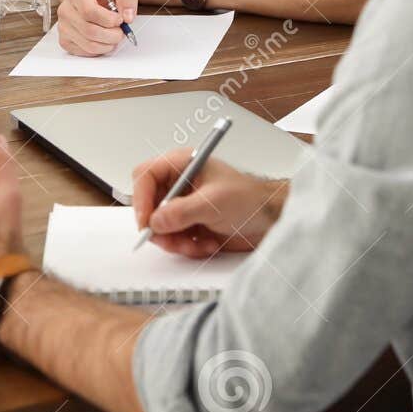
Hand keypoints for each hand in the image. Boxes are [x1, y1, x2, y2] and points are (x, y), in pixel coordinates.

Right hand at [57, 0, 137, 56]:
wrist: (95, 0)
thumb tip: (127, 16)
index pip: (89, 11)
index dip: (108, 20)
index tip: (120, 20)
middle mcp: (65, 10)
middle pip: (90, 30)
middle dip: (112, 34)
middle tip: (121, 31)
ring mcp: (63, 27)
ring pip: (89, 44)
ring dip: (108, 44)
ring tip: (115, 35)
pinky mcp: (65, 41)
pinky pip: (86, 52)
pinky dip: (100, 50)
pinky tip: (105, 40)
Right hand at [130, 148, 286, 257]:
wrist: (271, 221)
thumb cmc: (251, 199)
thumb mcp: (214, 202)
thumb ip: (182, 211)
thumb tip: (156, 220)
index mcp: (183, 165)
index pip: (146, 176)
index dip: (141, 198)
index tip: (146, 220)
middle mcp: (179, 184)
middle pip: (148, 205)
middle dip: (159, 226)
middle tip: (170, 238)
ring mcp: (183, 206)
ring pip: (159, 227)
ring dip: (176, 241)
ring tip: (196, 243)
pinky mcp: (189, 225)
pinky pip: (173, 240)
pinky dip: (187, 247)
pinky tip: (206, 244)